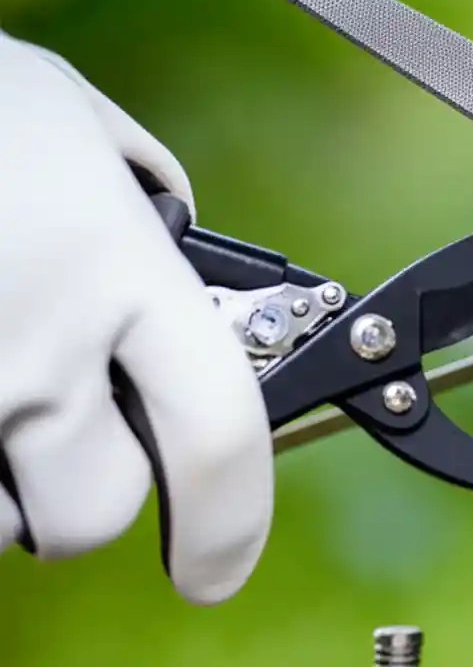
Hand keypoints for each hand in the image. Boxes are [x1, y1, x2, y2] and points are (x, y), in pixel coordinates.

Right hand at [0, 32, 271, 603]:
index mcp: (121, 271)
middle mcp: (37, 347)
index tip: (220, 564)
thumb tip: (179, 255)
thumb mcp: (81, 125)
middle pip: (94, 511)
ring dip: (8, 478)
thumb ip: (147, 208)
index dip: (231, 522)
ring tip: (2, 389)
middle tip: (78, 435)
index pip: (217, 435)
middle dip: (95, 492)